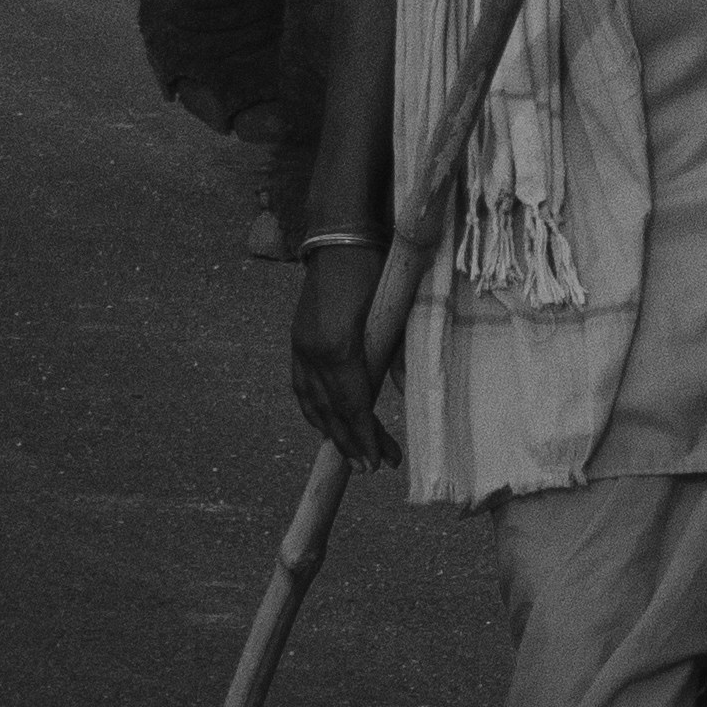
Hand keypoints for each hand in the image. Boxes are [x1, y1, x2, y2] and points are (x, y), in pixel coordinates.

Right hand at [291, 239, 394, 466]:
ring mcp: (300, 348)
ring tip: (351, 454)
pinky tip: (326, 423)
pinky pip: (302, 388)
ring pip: (312, 404)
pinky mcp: (296, 341)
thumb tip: (410, 392)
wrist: (340, 236)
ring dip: (331, 432)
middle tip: (371, 469)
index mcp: (338, 347)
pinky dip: (314, 411)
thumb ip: (399, 353)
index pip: (352, 405)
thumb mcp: (393, 310)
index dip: (365, 436)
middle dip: (350, 443)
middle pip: (330, 412)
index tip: (378, 462)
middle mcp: (312, 353)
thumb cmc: (375, 268)